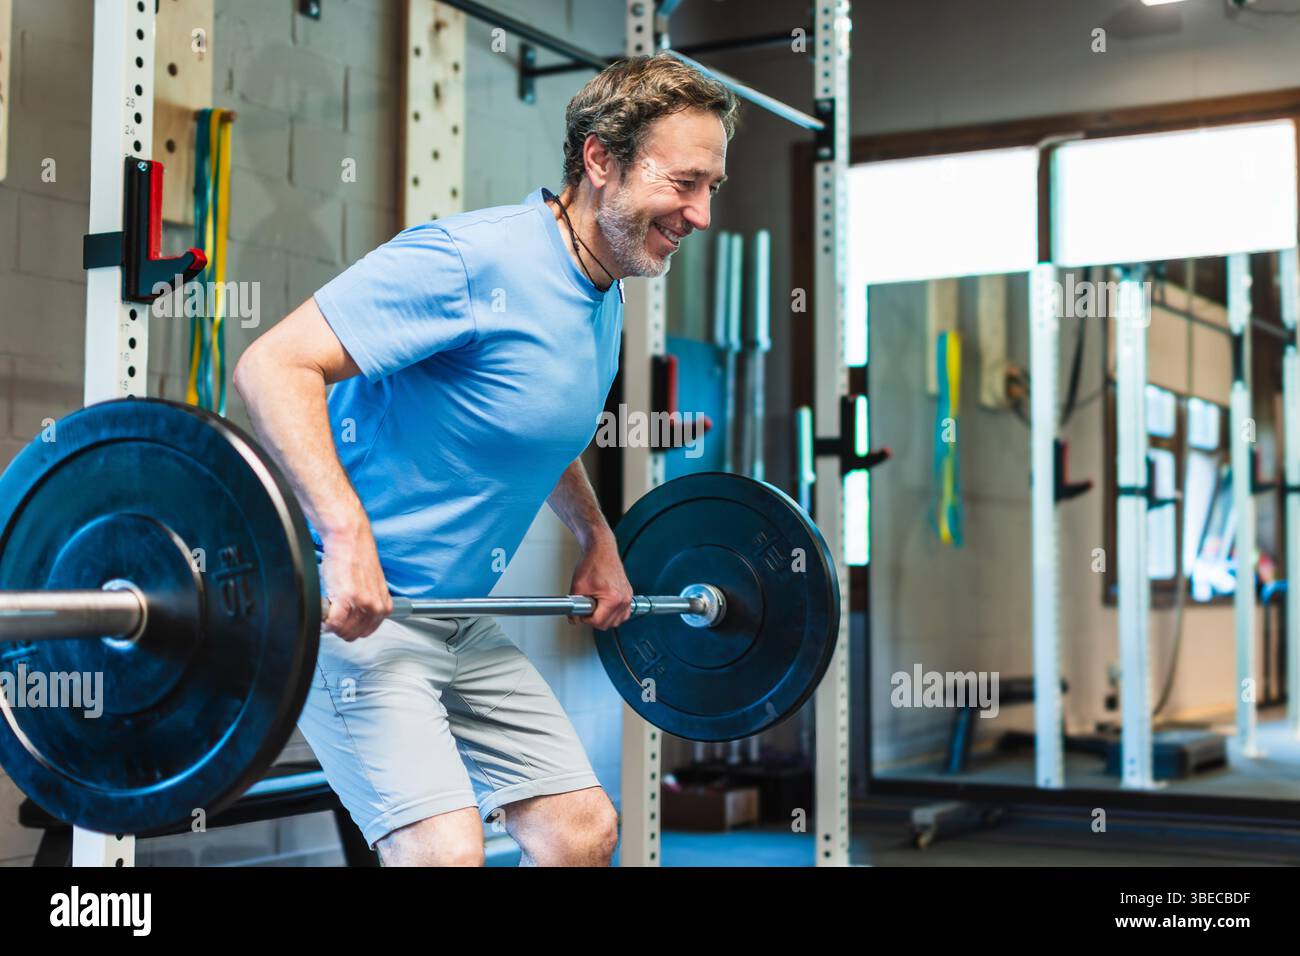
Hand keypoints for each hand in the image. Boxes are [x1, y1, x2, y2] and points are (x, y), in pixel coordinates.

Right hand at [320, 524, 392, 639]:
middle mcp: (376, 607)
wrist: (349, 539)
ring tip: (330, 606)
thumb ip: (366, 605)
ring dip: (332, 623)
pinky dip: (325, 620)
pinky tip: (325, 608)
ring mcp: (362, 604)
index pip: (365, 632)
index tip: (342, 619)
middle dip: (340, 626)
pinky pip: (333, 623)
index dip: (350, 627)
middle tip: (334, 612)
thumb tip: (354, 620)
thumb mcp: (370, 587)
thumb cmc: (355, 558)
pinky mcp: (347, 599)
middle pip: (353, 634)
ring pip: (343, 631)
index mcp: (384, 606)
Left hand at [569, 534, 633, 629]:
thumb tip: (573, 618)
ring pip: (618, 621)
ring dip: (605, 618)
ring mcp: (628, 596)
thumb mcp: (578, 586)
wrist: (601, 548)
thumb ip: (573, 605)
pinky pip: (624, 613)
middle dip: (595, 619)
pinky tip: (605, 608)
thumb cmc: (592, 562)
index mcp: (613, 597)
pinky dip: (615, 614)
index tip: (581, 612)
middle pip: (609, 624)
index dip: (586, 619)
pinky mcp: (628, 593)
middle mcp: (624, 598)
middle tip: (587, 608)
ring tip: (596, 607)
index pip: (599, 622)